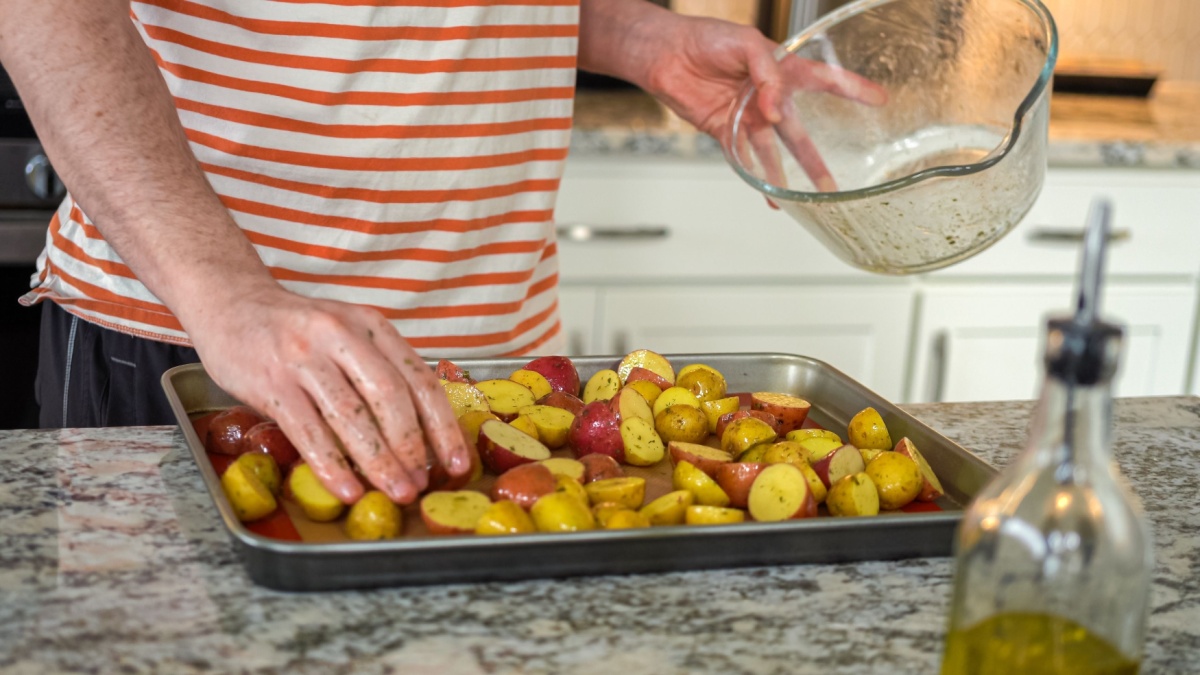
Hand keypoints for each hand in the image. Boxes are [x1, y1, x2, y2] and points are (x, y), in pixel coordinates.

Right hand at [191, 286, 468, 504]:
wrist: (229, 301)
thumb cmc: (297, 331)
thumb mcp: (348, 333)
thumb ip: (379, 370)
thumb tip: (421, 435)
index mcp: (371, 326)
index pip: (419, 380)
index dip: (443, 426)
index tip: (457, 463)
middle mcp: (342, 335)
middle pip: (391, 398)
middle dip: (412, 448)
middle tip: (422, 485)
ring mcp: (304, 357)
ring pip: (352, 417)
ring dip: (378, 462)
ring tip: (395, 492)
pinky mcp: (271, 381)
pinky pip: (308, 431)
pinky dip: (331, 465)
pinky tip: (347, 489)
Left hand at [641, 15, 887, 191]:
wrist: (666, 53)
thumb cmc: (706, 37)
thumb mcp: (746, 43)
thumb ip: (767, 74)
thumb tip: (775, 111)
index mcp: (782, 69)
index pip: (824, 80)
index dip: (852, 88)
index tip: (880, 100)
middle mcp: (769, 98)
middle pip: (799, 133)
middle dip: (817, 159)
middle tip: (835, 183)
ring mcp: (748, 116)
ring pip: (773, 153)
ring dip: (786, 177)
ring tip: (805, 199)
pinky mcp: (725, 130)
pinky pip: (743, 157)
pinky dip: (754, 176)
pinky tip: (767, 194)